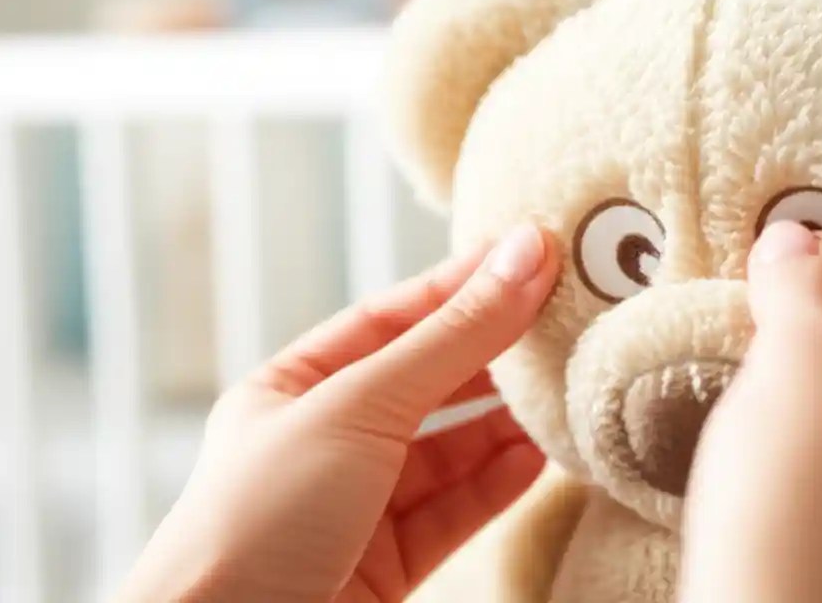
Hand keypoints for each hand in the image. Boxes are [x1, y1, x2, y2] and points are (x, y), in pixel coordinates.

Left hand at [117, 225, 559, 602]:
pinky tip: (539, 457)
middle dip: (494, 354)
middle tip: (565, 320)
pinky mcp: (387, 565)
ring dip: (507, 423)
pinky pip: (455, 511)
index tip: (531, 256)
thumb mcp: (358, 407)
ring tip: (565, 389)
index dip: (461, 286)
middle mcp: (324, 441)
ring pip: (449, 451)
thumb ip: (451, 338)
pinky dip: (499, 483)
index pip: (392, 319)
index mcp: (293, 388)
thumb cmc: (256, 521)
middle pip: (427, 382)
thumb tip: (523, 256)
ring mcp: (357, 506)